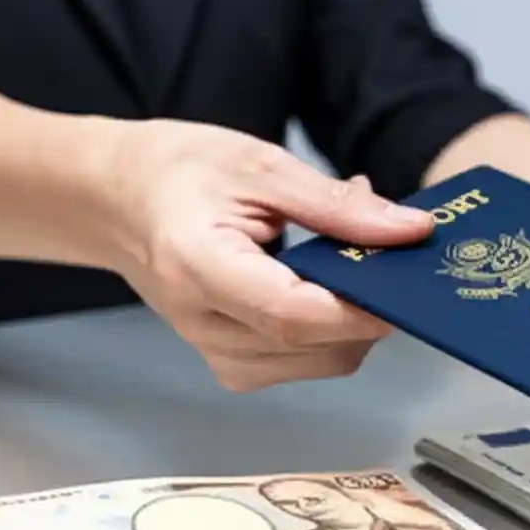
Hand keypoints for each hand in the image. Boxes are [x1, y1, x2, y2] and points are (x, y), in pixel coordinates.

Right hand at [103, 120, 432, 391]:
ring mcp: (212, 351)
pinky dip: (328, 330)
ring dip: (351, 319)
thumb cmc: (179, 172)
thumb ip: (337, 206)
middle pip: (313, 348)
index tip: (405, 287)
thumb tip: (410, 231)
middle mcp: (201, 323)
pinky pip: (301, 362)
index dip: (358, 310)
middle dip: (367, 311)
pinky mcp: (228, 361)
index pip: (292, 315)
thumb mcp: (261, 166)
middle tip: (382, 254)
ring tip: (342, 259)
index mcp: (198, 267)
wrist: (119, 200)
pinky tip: (320, 287)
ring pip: (317, 363)